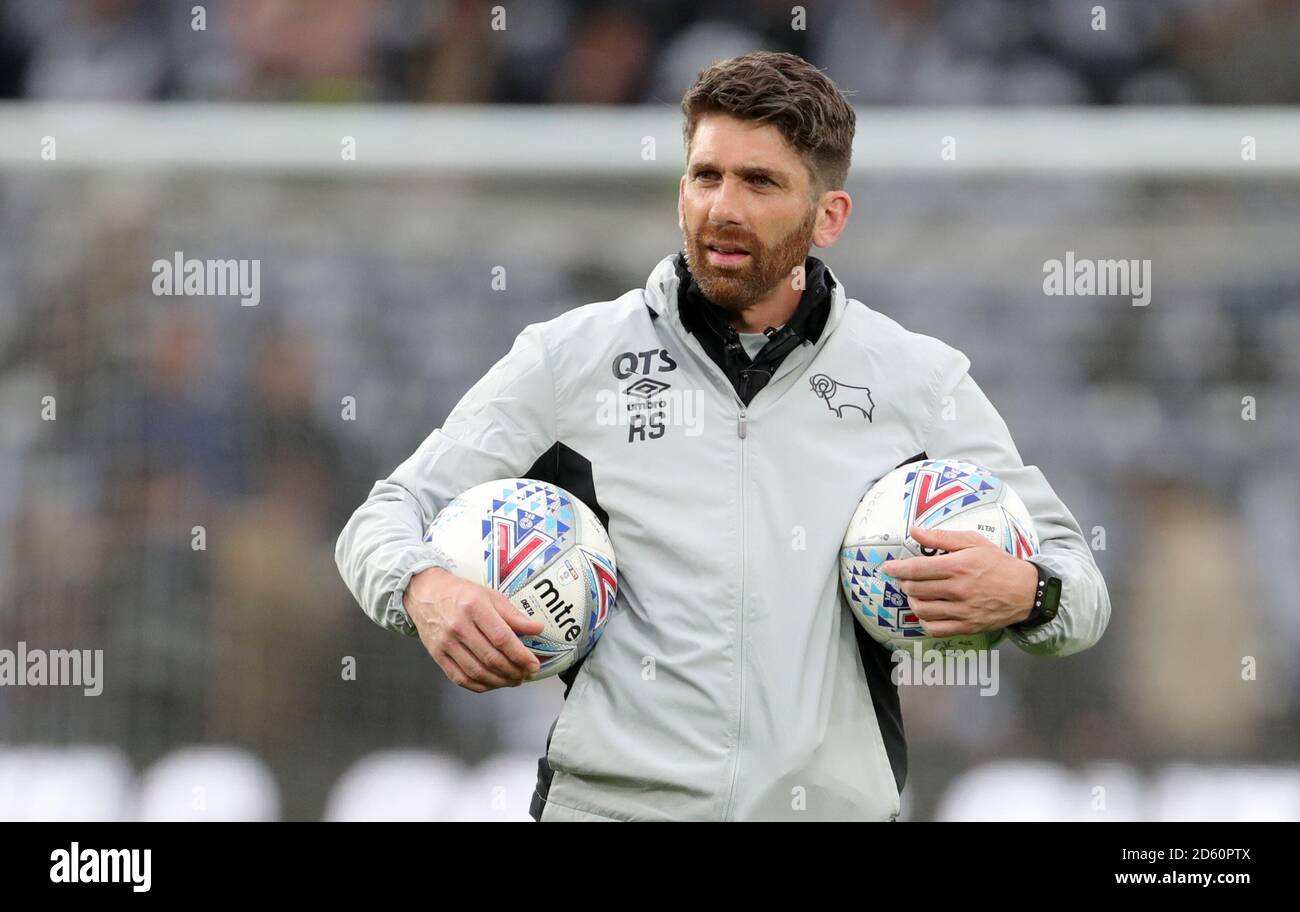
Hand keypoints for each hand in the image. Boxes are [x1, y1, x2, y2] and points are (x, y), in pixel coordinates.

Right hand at [403, 567, 543, 690]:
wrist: (425, 593)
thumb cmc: (460, 593)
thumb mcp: (490, 596)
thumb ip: (514, 615)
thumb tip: (537, 629)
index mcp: (474, 607)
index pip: (502, 638)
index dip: (520, 655)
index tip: (533, 664)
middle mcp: (458, 626)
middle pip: (491, 658)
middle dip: (514, 671)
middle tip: (526, 674)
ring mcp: (446, 643)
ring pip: (477, 672)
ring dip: (500, 681)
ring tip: (514, 680)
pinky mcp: (437, 655)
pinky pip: (460, 678)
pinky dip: (480, 685)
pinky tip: (492, 683)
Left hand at [879, 526, 1037, 637]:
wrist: (1026, 591)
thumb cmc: (998, 563)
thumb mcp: (973, 542)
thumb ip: (941, 537)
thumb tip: (914, 531)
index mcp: (959, 566)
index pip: (917, 569)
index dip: (897, 568)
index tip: (888, 567)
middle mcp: (958, 589)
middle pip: (915, 588)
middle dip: (904, 582)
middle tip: (906, 578)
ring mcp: (962, 611)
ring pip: (921, 609)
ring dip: (912, 599)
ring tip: (916, 592)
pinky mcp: (967, 627)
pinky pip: (934, 628)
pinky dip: (924, 620)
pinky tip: (927, 610)